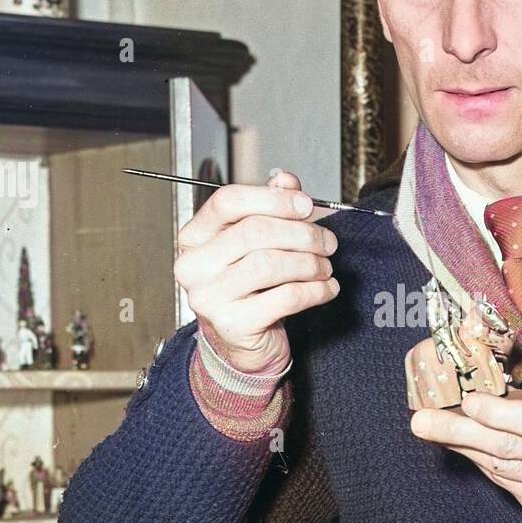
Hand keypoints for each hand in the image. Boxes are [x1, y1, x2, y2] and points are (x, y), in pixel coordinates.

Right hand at [174, 169, 338, 372]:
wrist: (239, 343)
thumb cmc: (247, 288)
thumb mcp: (255, 243)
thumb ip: (270, 207)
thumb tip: (286, 180)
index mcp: (195, 237)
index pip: (228, 202)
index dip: (273, 198)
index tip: (305, 204)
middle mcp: (194, 266)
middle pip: (253, 231)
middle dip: (301, 233)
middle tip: (326, 241)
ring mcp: (209, 297)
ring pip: (269, 264)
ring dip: (309, 263)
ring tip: (325, 267)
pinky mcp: (233, 325)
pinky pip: (285, 298)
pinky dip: (315, 290)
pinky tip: (326, 288)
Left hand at [410, 389, 521, 522]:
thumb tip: (493, 394)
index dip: (498, 414)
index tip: (468, 403)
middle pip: (510, 447)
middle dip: (460, 433)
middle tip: (423, 422)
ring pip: (502, 467)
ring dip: (464, 447)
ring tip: (432, 429)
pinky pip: (507, 483)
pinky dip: (484, 464)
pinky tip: (464, 449)